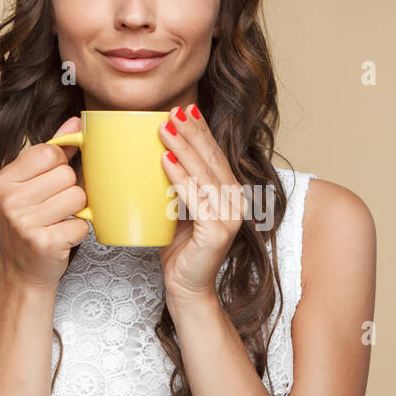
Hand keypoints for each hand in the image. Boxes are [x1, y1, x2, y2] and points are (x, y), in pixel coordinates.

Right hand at [0, 115, 88, 289]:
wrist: (22, 273)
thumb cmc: (29, 225)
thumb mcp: (31, 185)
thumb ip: (52, 151)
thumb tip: (75, 121)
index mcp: (3, 180)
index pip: (50, 152)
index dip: (60, 166)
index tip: (51, 182)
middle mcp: (9, 199)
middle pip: (67, 175)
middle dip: (69, 191)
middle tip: (53, 208)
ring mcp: (24, 222)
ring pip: (78, 198)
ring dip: (76, 212)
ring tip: (57, 222)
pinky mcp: (44, 242)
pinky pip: (82, 224)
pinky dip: (78, 233)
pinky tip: (61, 238)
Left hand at [157, 103, 245, 302]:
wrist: (187, 288)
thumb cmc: (180, 250)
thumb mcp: (178, 209)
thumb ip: (178, 186)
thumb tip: (159, 153)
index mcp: (230, 193)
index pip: (215, 155)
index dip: (201, 130)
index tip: (185, 108)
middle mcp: (236, 201)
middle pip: (211, 159)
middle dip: (191, 132)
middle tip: (172, 110)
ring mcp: (230, 216)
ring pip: (203, 174)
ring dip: (182, 147)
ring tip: (164, 127)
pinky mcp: (218, 230)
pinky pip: (195, 197)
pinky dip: (179, 177)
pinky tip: (164, 160)